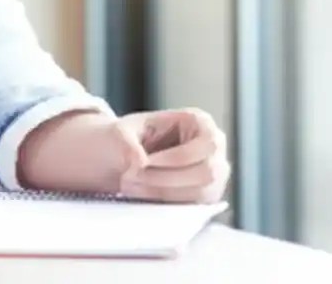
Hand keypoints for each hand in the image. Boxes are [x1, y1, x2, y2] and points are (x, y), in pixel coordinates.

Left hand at [114, 108, 230, 202]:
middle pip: (207, 172)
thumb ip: (126, 144)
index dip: (174, 158)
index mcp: (200, 122)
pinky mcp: (204, 197)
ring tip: (132, 187)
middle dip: (165, 179)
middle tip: (132, 179)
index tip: (145, 163)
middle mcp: (214, 149)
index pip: (204, 144)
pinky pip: (195, 208)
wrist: (117, 159)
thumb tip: (139, 161)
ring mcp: (213, 176)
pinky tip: (143, 196)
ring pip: (202, 193)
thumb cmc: (125, 140)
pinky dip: (167, 205)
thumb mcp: (119, 133)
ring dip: (163, 193)